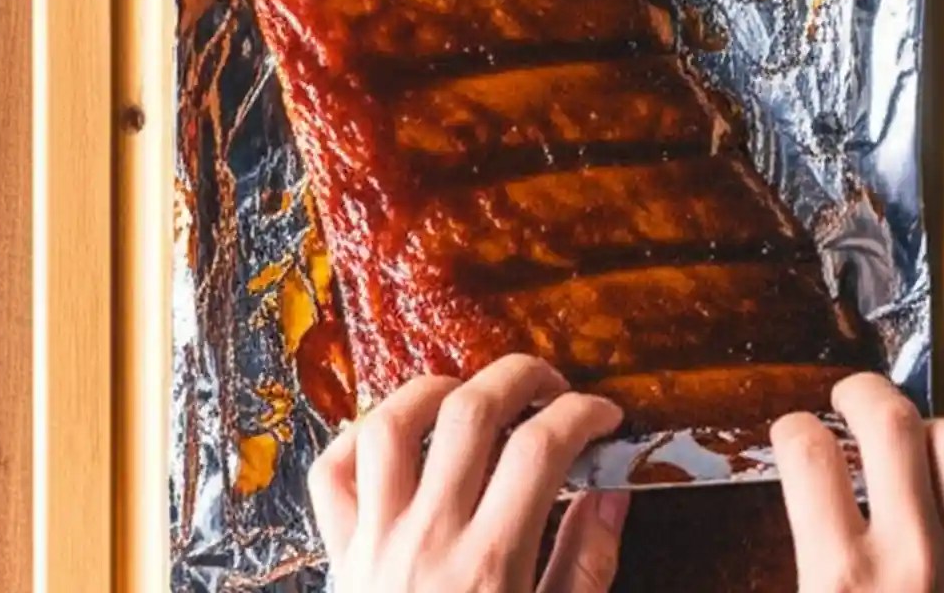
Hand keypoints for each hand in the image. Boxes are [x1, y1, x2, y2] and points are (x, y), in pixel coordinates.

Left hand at [308, 354, 631, 592]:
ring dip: (437, 389)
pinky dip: (362, 434)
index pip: (541, 450)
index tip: (604, 415)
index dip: (582, 414)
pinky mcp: (338, 550)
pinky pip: (333, 471)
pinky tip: (400, 432)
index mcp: (489, 563)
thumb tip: (610, 496)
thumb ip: (584, 565)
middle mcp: (428, 537)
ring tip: (473, 393)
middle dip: (520, 377)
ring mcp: (374, 539)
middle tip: (551, 386)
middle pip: (471, 413)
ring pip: (391, 424)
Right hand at [771, 373, 943, 592]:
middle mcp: (912, 563)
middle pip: (890, 423)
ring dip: (932, 431)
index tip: (797, 433)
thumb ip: (807, 568)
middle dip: (863, 393)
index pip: (809, 456)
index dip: (794, 430)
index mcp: (841, 581)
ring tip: (916, 441)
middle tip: (853, 399)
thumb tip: (800, 513)